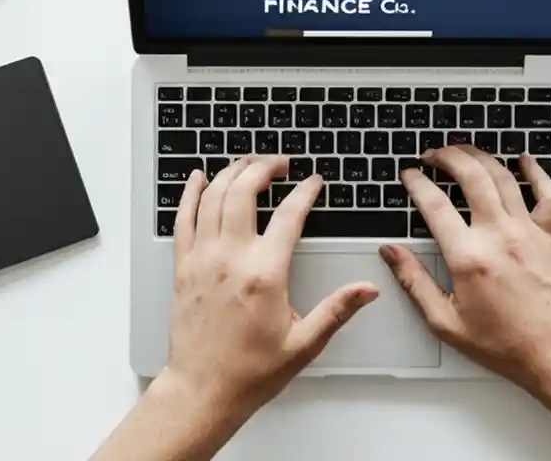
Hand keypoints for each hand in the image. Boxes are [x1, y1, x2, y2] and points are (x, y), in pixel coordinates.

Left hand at [161, 155, 378, 420]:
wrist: (203, 390)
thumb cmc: (250, 371)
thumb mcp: (304, 343)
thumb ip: (337, 310)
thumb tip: (367, 289)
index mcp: (264, 274)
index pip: (289, 215)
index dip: (305, 191)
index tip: (313, 182)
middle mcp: (230, 258)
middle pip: (244, 191)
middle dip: (264, 167)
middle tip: (280, 163)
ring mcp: (203, 259)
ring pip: (214, 197)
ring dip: (231, 172)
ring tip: (248, 162)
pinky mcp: (183, 267)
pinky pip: (183, 217)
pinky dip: (191, 193)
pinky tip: (199, 178)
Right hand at [379, 147, 550, 390]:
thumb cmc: (502, 342)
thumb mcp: (444, 320)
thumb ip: (414, 281)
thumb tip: (390, 253)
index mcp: (469, 257)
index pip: (435, 205)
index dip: (417, 184)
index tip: (409, 175)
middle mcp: (498, 237)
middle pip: (471, 177)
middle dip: (447, 157)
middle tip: (433, 155)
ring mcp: (526, 232)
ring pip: (503, 177)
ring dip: (480, 156)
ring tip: (463, 150)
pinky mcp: (548, 236)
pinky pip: (546, 194)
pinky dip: (535, 172)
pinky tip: (523, 160)